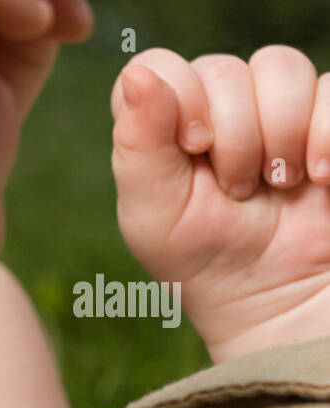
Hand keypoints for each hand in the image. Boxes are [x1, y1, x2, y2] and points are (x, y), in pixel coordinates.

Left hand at [112, 47, 329, 361]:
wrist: (277, 299)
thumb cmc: (203, 260)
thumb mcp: (152, 214)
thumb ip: (138, 144)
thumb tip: (139, 74)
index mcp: (166, 124)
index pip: (160, 67)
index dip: (178, 96)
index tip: (194, 148)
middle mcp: (219, 106)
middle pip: (223, 70)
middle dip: (232, 137)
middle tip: (237, 191)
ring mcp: (277, 108)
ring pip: (281, 66)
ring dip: (279, 132)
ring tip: (278, 184)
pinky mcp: (327, 120)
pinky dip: (326, 134)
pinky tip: (320, 178)